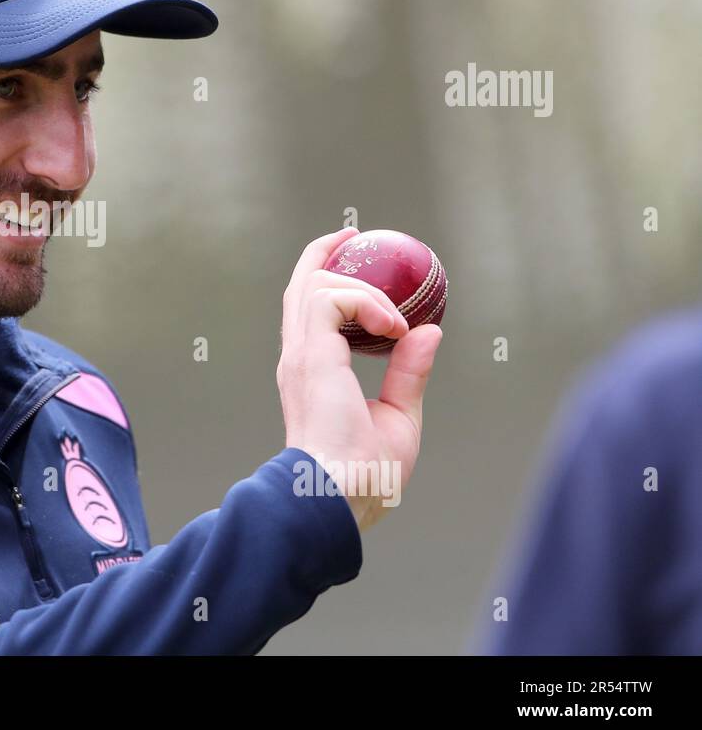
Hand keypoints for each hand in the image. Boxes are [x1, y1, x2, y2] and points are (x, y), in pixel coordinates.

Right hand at [276, 226, 442, 531]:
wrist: (336, 494)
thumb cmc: (365, 474)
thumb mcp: (398, 417)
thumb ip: (408, 373)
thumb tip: (430, 331)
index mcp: (311, 372)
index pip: (308, 311)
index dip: (327, 276)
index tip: (354, 256)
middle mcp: (298, 356)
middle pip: (300, 285)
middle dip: (325, 252)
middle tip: (356, 235)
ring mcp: (300, 353)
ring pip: (315, 282)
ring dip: (362, 286)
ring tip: (395, 319)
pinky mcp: (310, 353)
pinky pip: (332, 297)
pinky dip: (366, 300)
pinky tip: (394, 327)